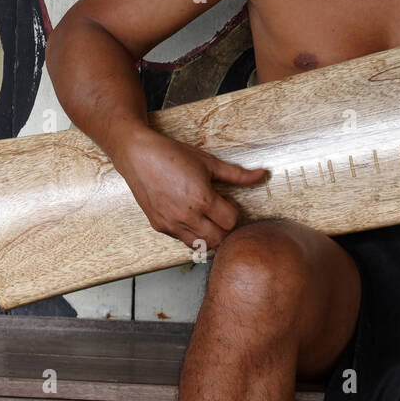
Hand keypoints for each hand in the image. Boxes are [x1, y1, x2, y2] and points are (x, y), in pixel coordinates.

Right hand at [111, 127, 265, 249]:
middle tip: (222, 213)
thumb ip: (237, 174)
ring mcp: (171, 224)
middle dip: (225, 228)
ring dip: (210, 235)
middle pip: (219, 239)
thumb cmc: (171, 155)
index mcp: (201, 199)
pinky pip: (183, 240)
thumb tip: (262, 174)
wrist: (138, 155)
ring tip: (207, 217)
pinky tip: (191, 217)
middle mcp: (186, 216)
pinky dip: (192, 234)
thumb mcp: (209, 162)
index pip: (231, 222)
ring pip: (201, 245)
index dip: (235, 212)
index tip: (229, 202)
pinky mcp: (159, 226)